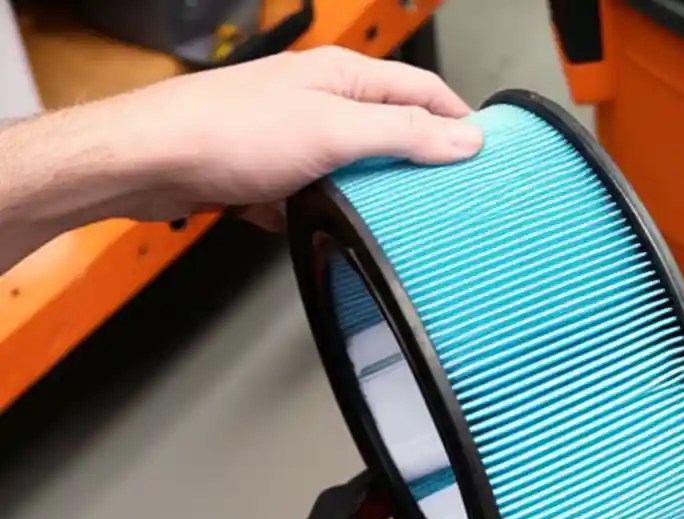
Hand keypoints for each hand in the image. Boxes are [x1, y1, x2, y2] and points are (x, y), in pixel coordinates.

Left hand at [0, 46, 482, 269]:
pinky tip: (317, 227)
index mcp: (343, 76)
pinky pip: (313, 197)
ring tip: (386, 223)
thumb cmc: (226, 132)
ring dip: (366, 196)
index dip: (458, 121)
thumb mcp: (335, 131)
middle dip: (416, 165)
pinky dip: (319, 213)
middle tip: (447, 198)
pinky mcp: (269, 172)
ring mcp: (294, 136)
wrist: (147, 161)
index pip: (422, 91)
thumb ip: (404, 135)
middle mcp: (320, 100)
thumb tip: (465, 139)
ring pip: (353, 171)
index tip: (487, 156)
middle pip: (390, 132)